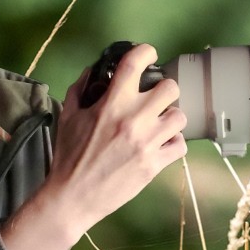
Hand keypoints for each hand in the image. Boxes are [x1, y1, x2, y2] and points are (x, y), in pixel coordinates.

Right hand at [50, 43, 186, 229]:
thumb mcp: (68, 116)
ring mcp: (147, 142)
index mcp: (112, 104)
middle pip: (171, 88)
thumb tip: (94, 70)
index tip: (149, 55)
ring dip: (170, 118)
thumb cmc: (69, 157)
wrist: (72, 197)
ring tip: (158, 123)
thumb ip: (81, 89)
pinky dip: (174, 143)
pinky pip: (181, 145)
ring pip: (180, 116)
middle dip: (163, 91)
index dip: (146, 52)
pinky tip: (161, 144)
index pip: (135, 63)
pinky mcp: (155, 164)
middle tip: (154, 99)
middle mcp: (134, 119)